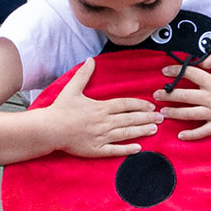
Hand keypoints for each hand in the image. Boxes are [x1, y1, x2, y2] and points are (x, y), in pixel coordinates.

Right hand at [43, 56, 160, 156]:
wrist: (49, 129)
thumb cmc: (59, 110)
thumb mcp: (72, 89)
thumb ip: (83, 74)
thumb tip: (90, 60)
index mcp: (100, 107)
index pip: (125, 105)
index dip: (140, 105)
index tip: (151, 105)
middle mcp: (104, 122)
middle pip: (130, 119)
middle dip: (147, 118)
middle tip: (161, 118)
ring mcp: (101, 136)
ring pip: (126, 133)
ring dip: (141, 131)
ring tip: (154, 129)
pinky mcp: (96, 149)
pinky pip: (115, 150)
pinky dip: (127, 149)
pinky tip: (139, 148)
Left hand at [157, 51, 210, 140]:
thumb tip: (199, 61)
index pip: (189, 74)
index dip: (174, 71)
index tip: (164, 72)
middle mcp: (210, 97)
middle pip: (183, 95)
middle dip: (167, 95)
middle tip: (156, 95)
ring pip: (188, 113)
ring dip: (173, 113)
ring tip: (162, 112)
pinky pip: (202, 131)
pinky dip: (191, 134)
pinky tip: (180, 135)